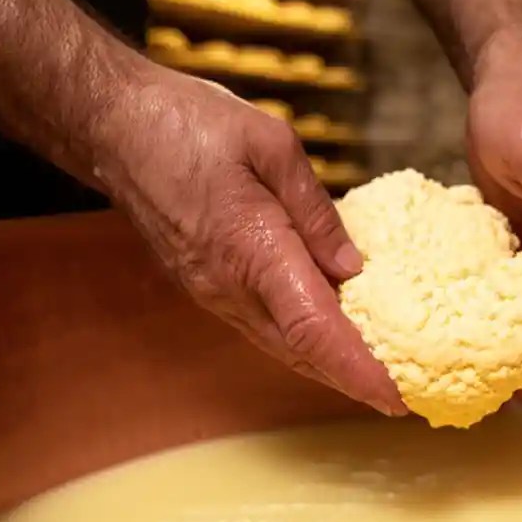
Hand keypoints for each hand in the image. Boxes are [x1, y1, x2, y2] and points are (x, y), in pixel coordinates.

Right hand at [97, 66, 405, 416]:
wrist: (114, 127)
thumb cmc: (188, 122)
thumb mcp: (271, 144)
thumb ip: (316, 209)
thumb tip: (352, 267)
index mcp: (252, 248)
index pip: (315, 329)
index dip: (359, 370)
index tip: (397, 398)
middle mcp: (229, 286)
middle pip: (302, 352)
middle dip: (354, 380)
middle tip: (406, 396)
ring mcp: (212, 291)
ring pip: (282, 345)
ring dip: (329, 364)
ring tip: (379, 373)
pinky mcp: (205, 286)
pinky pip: (263, 325)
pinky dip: (303, 339)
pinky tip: (332, 331)